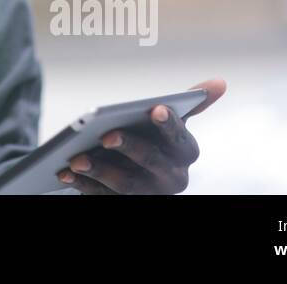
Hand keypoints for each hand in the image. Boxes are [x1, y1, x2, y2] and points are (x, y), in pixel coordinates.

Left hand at [55, 78, 225, 193]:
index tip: (156, 109)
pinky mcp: (124, 204)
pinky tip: (65, 171)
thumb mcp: (171, 122)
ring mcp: (149, 194)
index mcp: (185, 153)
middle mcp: (173, 177)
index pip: (180, 138)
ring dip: (100, 171)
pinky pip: (102, 197)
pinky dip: (83, 185)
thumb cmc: (155, 138)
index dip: (169, 125)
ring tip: (77, 157)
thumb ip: (192, 103)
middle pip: (151, 163)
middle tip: (107, 135)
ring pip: (125, 185)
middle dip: (130, 148)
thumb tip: (221, 81)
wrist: (142, 175)